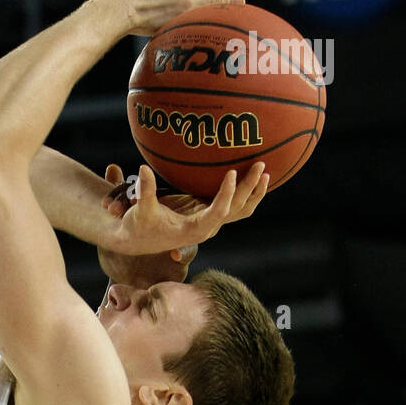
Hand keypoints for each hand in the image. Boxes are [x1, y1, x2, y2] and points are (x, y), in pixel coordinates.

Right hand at [102, 160, 268, 257]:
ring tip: (265, 171)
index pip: (217, 213)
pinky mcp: (210, 214)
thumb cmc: (140, 225)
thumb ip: (145, 191)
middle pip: (236, 209)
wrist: (140, 239)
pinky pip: (235, 205)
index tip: (231, 173)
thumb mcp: (141, 210)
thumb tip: (143, 169)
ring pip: (240, 210)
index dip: (226, 195)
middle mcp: (207, 228)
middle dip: (248, 188)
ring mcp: (212, 222)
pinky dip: (246, 192)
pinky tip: (255, 176)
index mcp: (194, 230)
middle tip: (258, 164)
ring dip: (254, 192)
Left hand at [107, 0, 244, 38]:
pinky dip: (167, 17)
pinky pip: (165, 7)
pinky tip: (162, 29)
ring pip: (180, 3)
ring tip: (179, 35)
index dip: (218, 15)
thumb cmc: (154, 12)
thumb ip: (214, 6)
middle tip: (199, 37)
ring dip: (182, 18)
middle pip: (197, 0)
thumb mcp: (189, 9)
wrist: (121, 11)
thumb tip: (241, 1)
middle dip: (199, 17)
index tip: (221, 31)